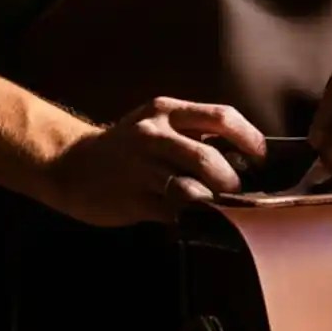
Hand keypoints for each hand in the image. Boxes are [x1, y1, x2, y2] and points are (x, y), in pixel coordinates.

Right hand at [44, 97, 265, 226]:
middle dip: (231, 180)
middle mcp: (153, 135)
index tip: (261, 158)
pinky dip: (194, 218)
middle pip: (207, 157)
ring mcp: (140, 168)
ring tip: (223, 207)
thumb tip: (244, 157)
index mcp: (167, 112)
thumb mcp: (158, 125)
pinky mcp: (131, 199)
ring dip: (215, 202)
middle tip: (240, 192)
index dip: (249, 139)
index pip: (221, 117)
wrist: (71, 165)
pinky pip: (172, 212)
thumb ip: (195, 135)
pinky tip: (200, 219)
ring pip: (190, 188)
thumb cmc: (128, 147)